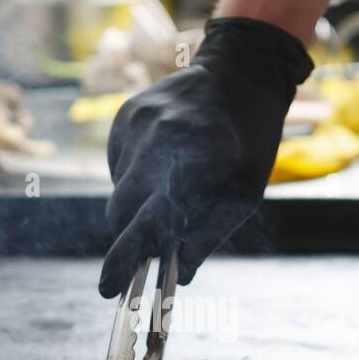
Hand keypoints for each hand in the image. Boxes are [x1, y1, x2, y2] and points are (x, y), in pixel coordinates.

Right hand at [97, 17, 313, 297]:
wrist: (239, 70)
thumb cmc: (250, 140)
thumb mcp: (246, 191)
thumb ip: (210, 234)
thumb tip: (177, 274)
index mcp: (198, 158)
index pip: (151, 219)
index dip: (127, 257)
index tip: (108, 289)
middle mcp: (160, 137)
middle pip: (122, 210)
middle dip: (130, 236)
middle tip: (146, 247)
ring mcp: (137, 122)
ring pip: (118, 189)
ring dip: (138, 204)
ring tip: (172, 185)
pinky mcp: (124, 114)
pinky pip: (117, 165)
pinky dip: (135, 177)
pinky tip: (162, 161)